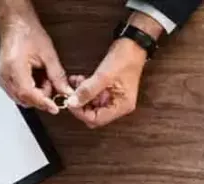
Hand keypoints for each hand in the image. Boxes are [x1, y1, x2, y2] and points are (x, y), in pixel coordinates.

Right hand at [0, 0, 72, 113]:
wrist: (15, 25)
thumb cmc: (27, 33)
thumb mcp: (48, 54)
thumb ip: (57, 76)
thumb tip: (65, 91)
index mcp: (14, 66)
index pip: (28, 93)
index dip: (42, 102)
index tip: (54, 107)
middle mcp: (5, 75)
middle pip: (24, 99)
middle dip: (41, 97)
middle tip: (51, 83)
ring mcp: (2, 78)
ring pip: (21, 98)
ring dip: (35, 94)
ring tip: (42, 77)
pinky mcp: (3, 80)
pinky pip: (17, 93)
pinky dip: (29, 90)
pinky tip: (35, 78)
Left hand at [66, 12, 163, 127]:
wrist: (132, 44)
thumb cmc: (125, 59)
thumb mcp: (103, 76)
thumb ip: (87, 91)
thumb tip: (72, 103)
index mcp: (121, 106)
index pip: (97, 119)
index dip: (81, 113)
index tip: (71, 102)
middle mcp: (117, 105)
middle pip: (93, 115)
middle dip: (80, 105)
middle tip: (72, 94)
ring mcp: (113, 97)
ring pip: (91, 105)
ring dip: (81, 95)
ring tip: (76, 84)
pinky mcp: (108, 90)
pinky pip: (92, 95)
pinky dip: (84, 89)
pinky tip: (78, 80)